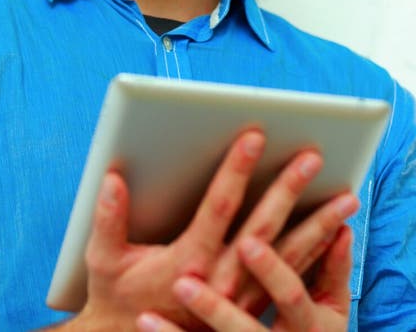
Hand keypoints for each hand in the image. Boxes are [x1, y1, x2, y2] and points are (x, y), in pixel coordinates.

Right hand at [69, 131, 356, 331]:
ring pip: (288, 258)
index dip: (236, 170)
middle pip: (264, 229)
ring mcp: (242, 298)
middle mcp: (220, 280)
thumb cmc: (117, 300)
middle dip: (288, 190)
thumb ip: (107, 219)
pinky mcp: (252, 309)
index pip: (218, 207)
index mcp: (187, 262)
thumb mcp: (103, 261)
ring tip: (344, 199)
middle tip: (312, 159)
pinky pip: (291, 281)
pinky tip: (335, 237)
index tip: (254, 138)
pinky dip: (316, 258)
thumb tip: (112, 178)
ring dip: (318, 227)